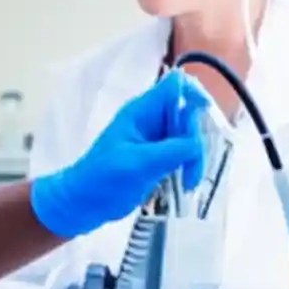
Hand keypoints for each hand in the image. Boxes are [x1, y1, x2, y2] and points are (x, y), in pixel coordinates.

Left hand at [30, 69, 208, 237]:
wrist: (84, 203)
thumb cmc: (102, 179)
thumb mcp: (138, 164)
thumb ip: (170, 150)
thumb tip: (199, 142)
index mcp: (142, 111)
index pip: (175, 85)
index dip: (194, 95)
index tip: (204, 122)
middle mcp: (152, 120)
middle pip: (188, 113)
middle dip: (196, 139)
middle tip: (192, 170)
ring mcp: (157, 139)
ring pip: (190, 135)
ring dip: (195, 157)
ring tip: (188, 183)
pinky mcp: (160, 156)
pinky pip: (184, 152)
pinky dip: (190, 166)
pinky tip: (186, 184)